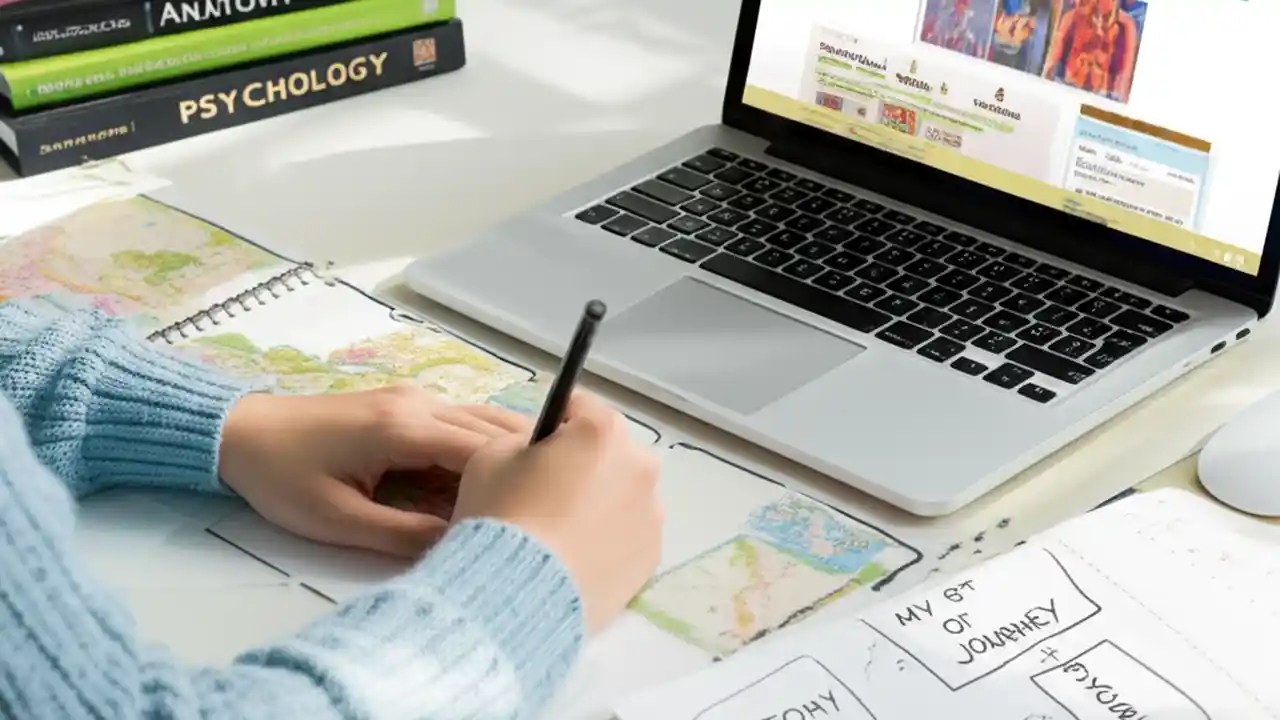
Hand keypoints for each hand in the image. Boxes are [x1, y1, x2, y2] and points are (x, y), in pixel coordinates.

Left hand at [218, 386, 530, 557]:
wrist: (238, 432)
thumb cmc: (280, 476)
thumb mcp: (338, 518)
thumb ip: (402, 534)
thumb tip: (457, 547)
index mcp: (403, 428)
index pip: (483, 452)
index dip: (511, 485)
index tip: (530, 519)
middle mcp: (418, 403)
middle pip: (493, 430)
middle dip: (521, 467)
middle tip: (548, 507)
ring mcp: (413, 399)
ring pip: (481, 421)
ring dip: (506, 454)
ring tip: (532, 492)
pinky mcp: (405, 404)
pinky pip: (459, 423)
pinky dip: (482, 448)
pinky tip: (491, 479)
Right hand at [453, 391, 662, 633]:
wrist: (516, 595)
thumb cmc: (501, 515)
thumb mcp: (491, 455)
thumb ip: (524, 440)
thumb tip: (543, 452)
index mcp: (603, 431)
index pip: (579, 406)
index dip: (554, 421)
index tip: (537, 445)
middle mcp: (640, 465)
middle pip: (609, 451)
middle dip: (583, 463)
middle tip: (546, 494)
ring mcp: (651, 514)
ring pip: (623, 493)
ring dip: (600, 501)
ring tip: (562, 533)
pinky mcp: (652, 556)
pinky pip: (628, 533)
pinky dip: (608, 538)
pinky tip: (576, 557)